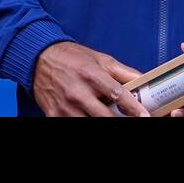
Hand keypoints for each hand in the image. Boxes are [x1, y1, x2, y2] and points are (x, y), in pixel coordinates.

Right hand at [32, 41, 149, 116]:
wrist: (38, 59)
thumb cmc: (71, 58)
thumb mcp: (100, 59)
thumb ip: (123, 72)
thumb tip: (145, 81)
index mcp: (90, 75)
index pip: (117, 95)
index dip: (134, 108)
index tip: (145, 116)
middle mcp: (77, 92)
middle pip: (106, 117)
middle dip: (119, 120)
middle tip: (127, 118)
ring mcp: (65, 106)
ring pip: (90, 123)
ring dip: (101, 120)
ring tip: (105, 113)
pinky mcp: (54, 115)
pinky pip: (73, 124)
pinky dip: (83, 120)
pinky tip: (88, 115)